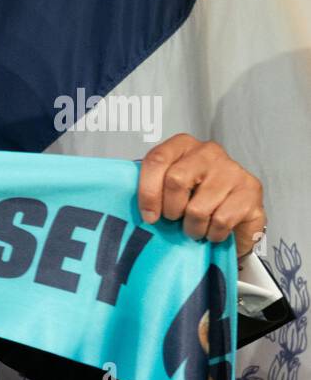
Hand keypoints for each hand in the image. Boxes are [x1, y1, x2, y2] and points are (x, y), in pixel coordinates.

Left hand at [137, 133, 265, 257]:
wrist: (231, 215)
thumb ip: (150, 188)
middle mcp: (209, 151)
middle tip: (175, 219)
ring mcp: (233, 169)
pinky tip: (213, 231)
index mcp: (182, 145)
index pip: (156, 159)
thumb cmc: (189, 200)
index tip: (149, 216)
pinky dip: (213, 234)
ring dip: (192, 227)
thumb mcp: (164, 190)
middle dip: (171, 210)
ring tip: (195, 227)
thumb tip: (127, 201)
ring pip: (198, 207)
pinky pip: (222, 220)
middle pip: (176, 180)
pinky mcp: (252, 190)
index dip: (147, 192)